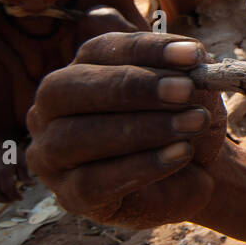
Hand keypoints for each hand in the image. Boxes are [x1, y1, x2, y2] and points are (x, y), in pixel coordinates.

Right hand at [0, 138, 27, 202]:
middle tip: (15, 199)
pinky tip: (5, 190)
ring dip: (2, 199)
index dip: (14, 196)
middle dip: (8, 200)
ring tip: (10, 196)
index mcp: (3, 172)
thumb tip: (33, 184)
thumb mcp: (20, 161)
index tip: (21, 198)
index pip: (7, 189)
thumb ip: (25, 175)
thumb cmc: (9, 155)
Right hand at [25, 33, 226, 228]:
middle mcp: (53, 107)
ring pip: (75, 136)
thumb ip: (189, 75)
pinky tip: (179, 155)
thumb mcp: (194, 95)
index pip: (101, 49)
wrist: (194, 175)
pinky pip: (92, 182)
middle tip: (185, 90)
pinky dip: (140, 167)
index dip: (146, 50)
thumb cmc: (183, 123)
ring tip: (192, 124)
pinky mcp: (69, 195)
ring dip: (140, 129)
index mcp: (82, 69)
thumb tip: (191, 60)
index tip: (192, 55)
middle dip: (132, 87)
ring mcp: (51, 153)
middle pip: (69, 87)